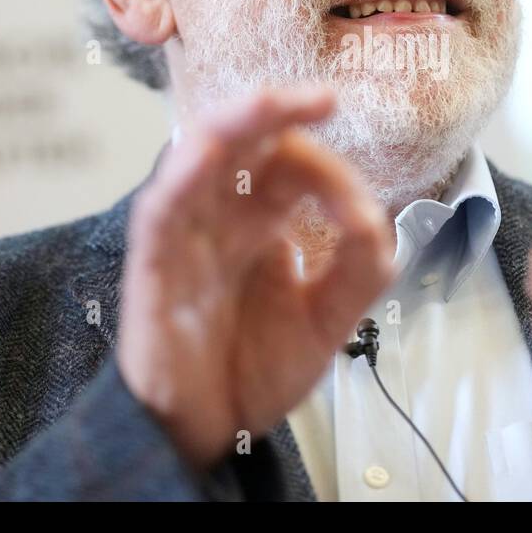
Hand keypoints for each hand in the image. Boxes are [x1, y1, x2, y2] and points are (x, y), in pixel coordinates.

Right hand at [117, 86, 394, 469]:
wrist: (208, 435)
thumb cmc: (252, 369)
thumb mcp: (326, 321)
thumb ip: (358, 271)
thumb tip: (377, 219)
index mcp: (260, 220)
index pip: (291, 166)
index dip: (331, 174)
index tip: (363, 215)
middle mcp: (221, 216)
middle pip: (242, 141)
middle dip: (277, 110)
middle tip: (323, 97)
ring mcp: (185, 236)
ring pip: (197, 159)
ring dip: (233, 124)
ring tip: (271, 102)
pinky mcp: (153, 269)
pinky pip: (160, 212)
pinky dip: (180, 178)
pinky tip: (206, 153)